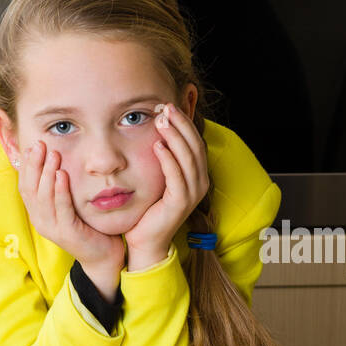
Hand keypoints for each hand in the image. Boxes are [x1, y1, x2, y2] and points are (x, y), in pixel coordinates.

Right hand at [18, 141, 125, 269]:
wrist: (103, 256)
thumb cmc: (89, 227)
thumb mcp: (71, 205)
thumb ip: (61, 188)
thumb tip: (57, 162)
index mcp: (38, 214)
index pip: (25, 186)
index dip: (27, 165)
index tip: (32, 145)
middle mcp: (41, 221)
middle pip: (31, 189)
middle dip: (34, 164)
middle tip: (40, 144)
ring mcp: (52, 228)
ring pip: (44, 197)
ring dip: (47, 173)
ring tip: (53, 155)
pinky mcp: (67, 233)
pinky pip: (61, 208)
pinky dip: (60, 191)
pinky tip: (62, 175)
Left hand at [123, 102, 209, 261]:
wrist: (146, 239)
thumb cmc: (150, 207)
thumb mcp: (158, 176)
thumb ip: (162, 156)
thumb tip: (155, 129)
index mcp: (197, 174)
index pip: (194, 142)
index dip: (184, 122)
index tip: (168, 106)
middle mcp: (199, 182)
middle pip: (194, 146)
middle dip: (181, 124)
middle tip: (165, 107)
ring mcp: (192, 193)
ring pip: (188, 158)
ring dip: (175, 137)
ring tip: (162, 121)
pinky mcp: (181, 203)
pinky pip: (177, 177)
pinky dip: (169, 160)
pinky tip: (158, 146)